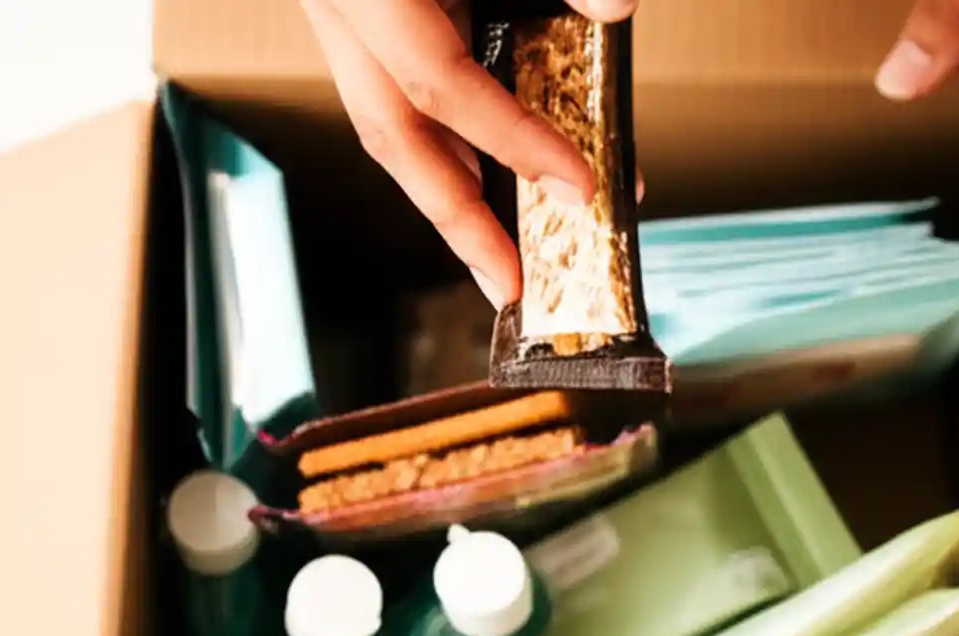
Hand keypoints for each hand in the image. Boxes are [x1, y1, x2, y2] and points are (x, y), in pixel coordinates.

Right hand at [300, 0, 639, 307]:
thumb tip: (618, 4)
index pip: (439, 82)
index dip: (512, 140)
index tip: (581, 184)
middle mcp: (340, 8)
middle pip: (393, 140)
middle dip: (457, 222)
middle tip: (515, 285)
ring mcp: (340, 15)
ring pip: (388, 125)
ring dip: (450, 193)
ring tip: (505, 250)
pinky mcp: (355, 16)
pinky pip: (395, 95)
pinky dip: (444, 140)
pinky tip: (489, 166)